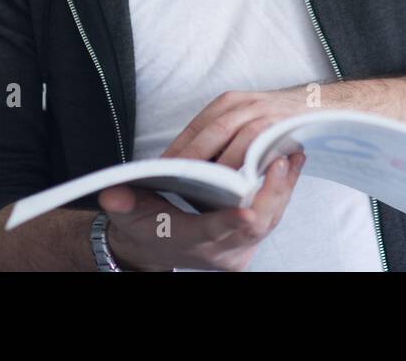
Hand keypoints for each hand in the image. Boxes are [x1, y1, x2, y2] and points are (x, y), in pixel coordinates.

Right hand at [97, 151, 304, 270]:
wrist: (154, 246)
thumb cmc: (142, 225)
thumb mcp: (128, 213)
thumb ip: (124, 203)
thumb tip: (112, 195)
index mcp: (189, 242)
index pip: (212, 233)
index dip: (229, 223)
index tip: (247, 208)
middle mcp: (219, 251)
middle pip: (254, 228)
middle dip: (271, 196)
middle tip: (281, 161)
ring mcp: (239, 246)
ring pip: (270, 220)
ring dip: (283, 188)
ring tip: (293, 154)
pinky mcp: (251, 236)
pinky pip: (275, 213)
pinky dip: (284, 188)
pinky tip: (293, 161)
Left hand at [161, 87, 312, 169]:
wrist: (322, 105)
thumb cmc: (278, 121)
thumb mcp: (247, 121)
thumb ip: (224, 140)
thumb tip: (191, 170)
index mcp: (229, 102)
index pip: (196, 128)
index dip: (178, 149)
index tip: (159, 172)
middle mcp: (244, 103)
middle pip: (210, 131)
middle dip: (191, 158)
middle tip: (174, 182)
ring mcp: (264, 111)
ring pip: (234, 136)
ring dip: (218, 164)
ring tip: (201, 187)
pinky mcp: (283, 122)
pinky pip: (261, 142)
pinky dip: (248, 161)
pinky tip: (238, 182)